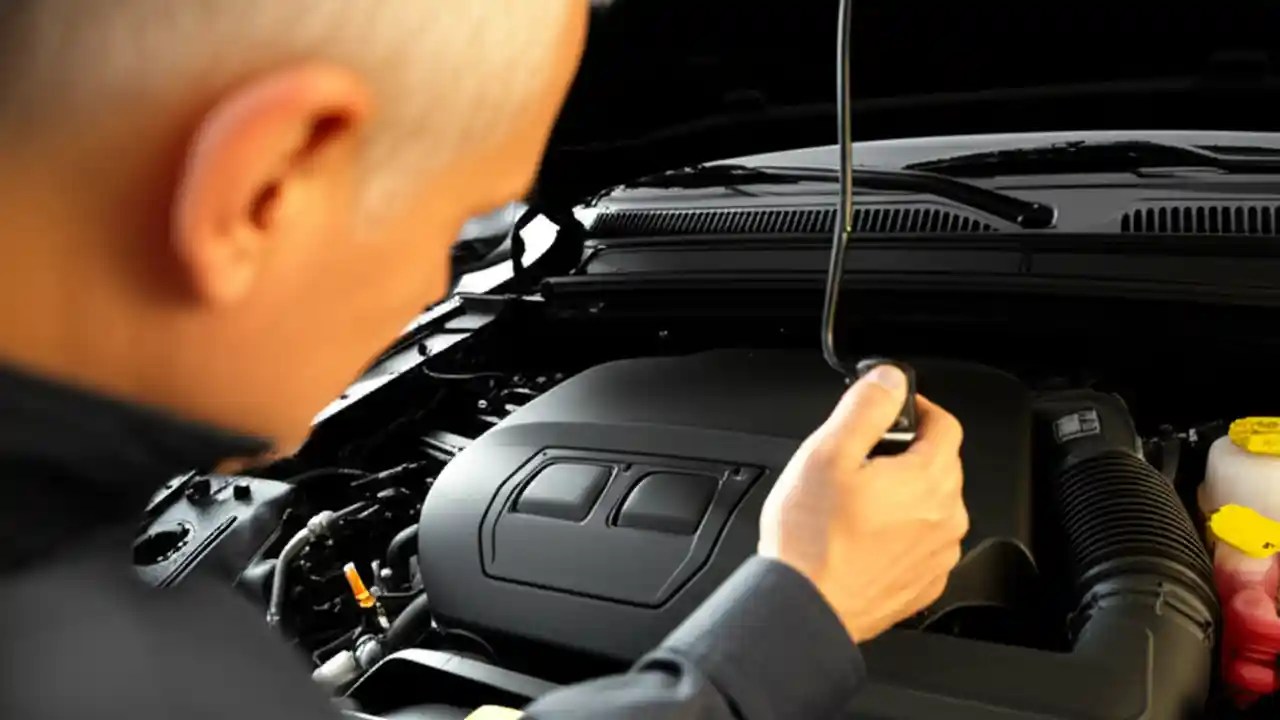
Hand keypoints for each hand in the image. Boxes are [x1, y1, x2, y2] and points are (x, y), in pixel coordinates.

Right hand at [758, 365, 966, 642]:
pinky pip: (922, 541)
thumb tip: (890, 380)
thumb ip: (866, 407)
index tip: (891, 410)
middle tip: (861, 457)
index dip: (918, 408)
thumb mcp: (827, 451)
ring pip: (932, 504)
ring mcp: (937, 554)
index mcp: (929, 479)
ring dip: (904, 493)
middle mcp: (946, 517)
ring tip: (857, 501)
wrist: (804, 606)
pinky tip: (864, 535)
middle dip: (907, 451)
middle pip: (940, 463)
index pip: (946, 424)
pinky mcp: (924, 583)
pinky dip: (901, 531)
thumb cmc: (811, 537)